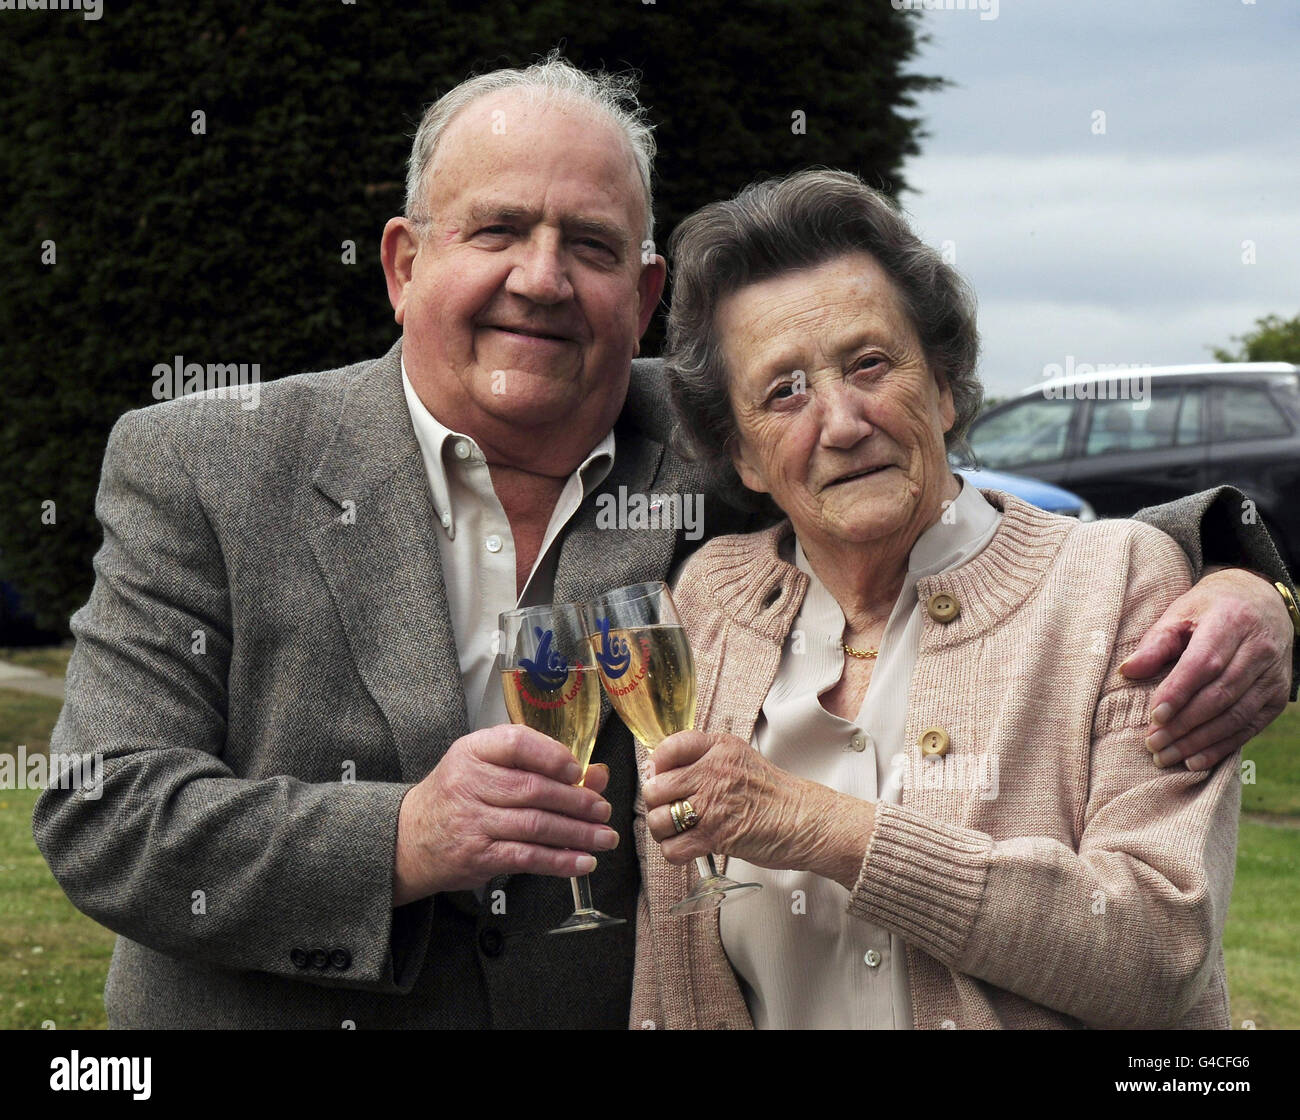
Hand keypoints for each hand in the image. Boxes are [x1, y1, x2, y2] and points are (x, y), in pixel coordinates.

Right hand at [392, 725, 616, 904]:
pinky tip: (582, 862)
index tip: (578, 771)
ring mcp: (473, 821)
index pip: (516, 743)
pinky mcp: (478, 856)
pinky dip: (560, 861)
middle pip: (534, 789)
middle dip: (577, 801)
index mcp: (473, 751)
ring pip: (536, 825)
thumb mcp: (488, 766)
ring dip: (577, 833)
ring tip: (604, 837)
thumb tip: (597, 775)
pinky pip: (527, 857)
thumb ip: (540, 765)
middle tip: (603, 809)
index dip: (553, 756)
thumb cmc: (458, 795)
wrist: (410, 838)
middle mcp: (470, 783)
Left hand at [643, 731, 873, 887]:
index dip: (656, 767)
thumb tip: (659, 771)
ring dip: (664, 831)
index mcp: (719, 748)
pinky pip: (672, 849)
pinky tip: (689, 847)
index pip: (668, 748)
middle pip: (655, 788)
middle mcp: (712, 772)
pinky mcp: (716, 837)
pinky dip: (674, 853)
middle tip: (671, 809)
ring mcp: (713, 804)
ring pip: (659, 820)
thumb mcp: (740, 760)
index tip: (662, 778)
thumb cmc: (775, 794)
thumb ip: (703, 760)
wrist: (806, 820)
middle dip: (657, 804)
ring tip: (680, 831)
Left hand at [1120, 567, 1293, 769]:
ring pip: (1236, 715)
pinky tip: (1195, 761)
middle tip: (1153, 743)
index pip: (1205, 663)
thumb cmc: (1210, 609)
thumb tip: (1127, 671)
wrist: (1261, 603)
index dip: (1178, 692)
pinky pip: (1250, 727)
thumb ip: (1155, 643)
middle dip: (1184, 724)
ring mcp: (1273, 675)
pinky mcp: (1277, 696)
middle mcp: (1259, 649)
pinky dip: (1221, 747)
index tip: (1153, 716)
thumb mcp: (1180, 613)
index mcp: (1232, 621)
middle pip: (1220, 694)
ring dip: (1199, 741)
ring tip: (1166, 756)